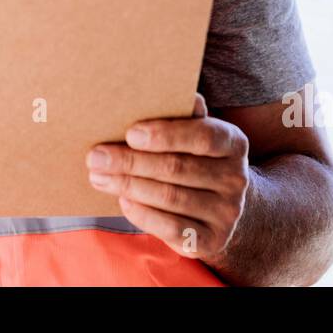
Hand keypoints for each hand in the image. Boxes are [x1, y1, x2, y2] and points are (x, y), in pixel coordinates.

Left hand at [86, 93, 249, 259]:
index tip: (130, 133)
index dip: (166, 134)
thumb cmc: (198, 159)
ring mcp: (226, 213)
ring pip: (170, 197)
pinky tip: (123, 200)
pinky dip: (142, 213)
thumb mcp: (198, 132)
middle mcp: (236, 178)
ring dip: (128, 186)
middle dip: (131, 162)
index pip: (203, 136)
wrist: (224, 207)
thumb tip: (164, 91)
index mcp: (233, 142)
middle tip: (96, 156)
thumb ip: (183, 115)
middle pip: (177, 168)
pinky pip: (170, 227)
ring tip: (98, 176)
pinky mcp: (211, 241)